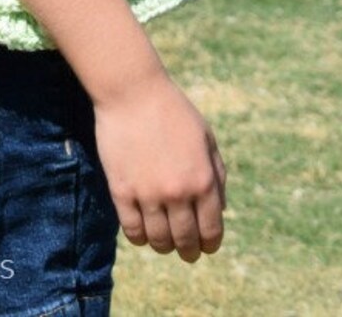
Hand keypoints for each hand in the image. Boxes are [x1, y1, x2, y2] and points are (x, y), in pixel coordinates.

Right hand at [94, 69, 226, 262]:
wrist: (132, 91)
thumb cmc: (172, 111)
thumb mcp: (206, 138)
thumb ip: (217, 175)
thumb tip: (219, 211)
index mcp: (203, 181)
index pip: (211, 232)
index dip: (209, 245)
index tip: (204, 246)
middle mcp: (178, 193)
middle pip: (185, 242)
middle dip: (188, 251)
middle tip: (185, 251)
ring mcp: (148, 194)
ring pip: (159, 241)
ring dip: (164, 245)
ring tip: (163, 240)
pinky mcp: (121, 191)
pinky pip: (132, 230)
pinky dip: (140, 237)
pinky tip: (143, 230)